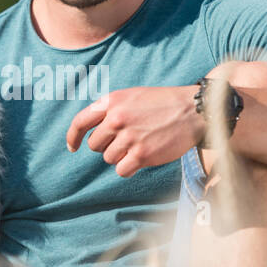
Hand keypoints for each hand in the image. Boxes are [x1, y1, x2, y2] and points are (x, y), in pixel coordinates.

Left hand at [66, 86, 204, 177]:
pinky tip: (142, 157)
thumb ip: (111, 110)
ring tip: (141, 143)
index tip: (73, 147)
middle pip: (95, 145)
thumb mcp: (132, 96)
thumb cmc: (163, 103)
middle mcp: (117, 119)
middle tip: (128, 139)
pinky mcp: (141, 154)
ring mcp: (129, 137)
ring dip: (122, 156)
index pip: (80, 122)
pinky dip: (129, 167)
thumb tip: (92, 130)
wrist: (193, 110)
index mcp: (112, 102)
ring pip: (109, 158)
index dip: (73, 137)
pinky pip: (121, 170)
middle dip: (108, 146)